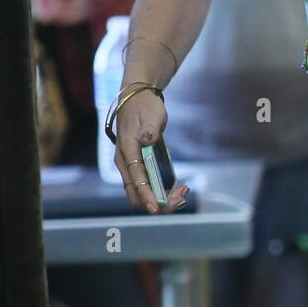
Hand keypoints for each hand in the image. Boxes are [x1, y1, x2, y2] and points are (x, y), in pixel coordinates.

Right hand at [112, 89, 188, 214]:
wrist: (136, 98)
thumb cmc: (144, 106)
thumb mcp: (151, 113)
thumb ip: (149, 127)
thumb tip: (147, 139)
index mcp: (127, 151)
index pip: (135, 179)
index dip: (146, 195)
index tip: (156, 208)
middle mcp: (124, 163)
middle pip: (136, 194)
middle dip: (157, 202)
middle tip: (181, 198)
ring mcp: (129, 166)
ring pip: (140, 193)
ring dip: (161, 199)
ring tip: (183, 194)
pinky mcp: (136, 167)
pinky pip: (145, 186)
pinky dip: (160, 192)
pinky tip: (177, 189)